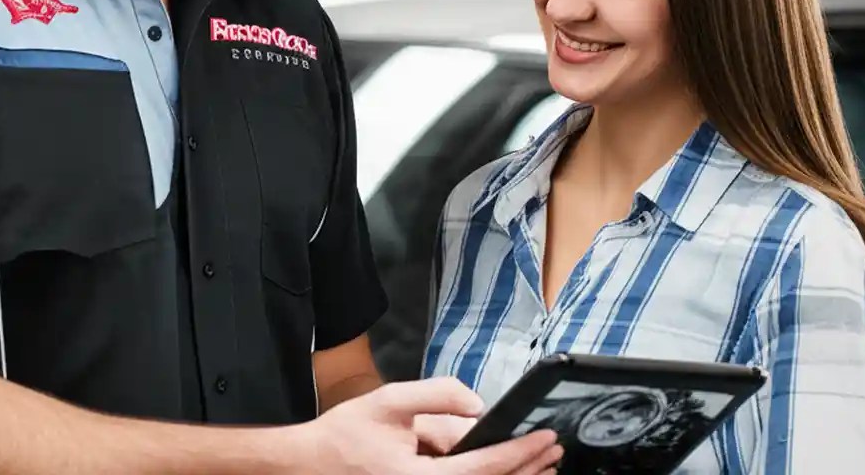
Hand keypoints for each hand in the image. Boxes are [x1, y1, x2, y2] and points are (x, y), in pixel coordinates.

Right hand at [296, 377, 562, 474]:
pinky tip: (506, 474)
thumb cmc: (346, 435)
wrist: (310, 466)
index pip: (482, 467)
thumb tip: (477, 406)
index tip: (545, 438)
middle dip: (527, 469)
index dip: (519, 453)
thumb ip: (435, 396)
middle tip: (553, 450)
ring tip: (543, 465)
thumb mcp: (389, 401)